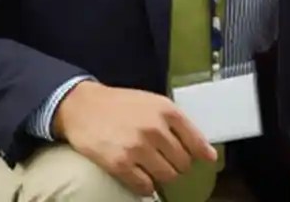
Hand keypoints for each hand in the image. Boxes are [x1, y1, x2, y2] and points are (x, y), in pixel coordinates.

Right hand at [53, 80, 217, 195]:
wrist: (82, 106)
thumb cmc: (119, 104)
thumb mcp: (152, 102)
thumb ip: (177, 123)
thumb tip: (207, 153)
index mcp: (166, 111)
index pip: (196, 142)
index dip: (200, 154)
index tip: (204, 160)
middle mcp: (155, 129)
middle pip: (182, 163)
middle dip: (176, 164)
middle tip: (163, 159)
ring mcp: (138, 147)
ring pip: (167, 176)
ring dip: (161, 176)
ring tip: (150, 167)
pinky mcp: (120, 164)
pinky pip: (144, 187)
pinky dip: (145, 186)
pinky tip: (138, 176)